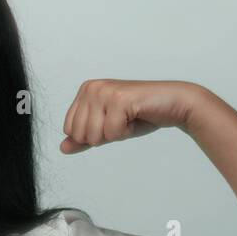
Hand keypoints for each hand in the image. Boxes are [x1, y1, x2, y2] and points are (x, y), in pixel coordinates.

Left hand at [59, 79, 204, 152]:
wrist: (174, 104)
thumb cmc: (141, 115)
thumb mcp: (107, 129)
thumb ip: (84, 138)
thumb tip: (63, 148)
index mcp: (85, 91)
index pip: (70, 129)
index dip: (93, 135)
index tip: (111, 122)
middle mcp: (91, 87)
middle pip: (80, 134)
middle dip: (103, 136)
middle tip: (122, 121)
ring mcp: (104, 91)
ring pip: (94, 136)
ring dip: (115, 134)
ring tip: (129, 118)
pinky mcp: (119, 99)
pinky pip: (112, 134)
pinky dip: (126, 133)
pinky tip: (137, 117)